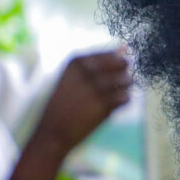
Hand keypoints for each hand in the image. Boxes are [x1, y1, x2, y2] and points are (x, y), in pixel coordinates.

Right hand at [10, 48, 131, 179]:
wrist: (52, 133)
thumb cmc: (65, 103)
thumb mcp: (75, 78)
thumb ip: (101, 61)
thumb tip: (126, 47)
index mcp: (77, 61)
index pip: (112, 53)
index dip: (116, 65)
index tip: (106, 77)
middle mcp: (86, 71)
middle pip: (123, 64)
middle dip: (123, 74)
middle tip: (111, 88)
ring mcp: (95, 87)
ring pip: (127, 80)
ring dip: (124, 89)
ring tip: (108, 98)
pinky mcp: (103, 105)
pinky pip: (126, 98)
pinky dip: (122, 103)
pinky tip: (109, 108)